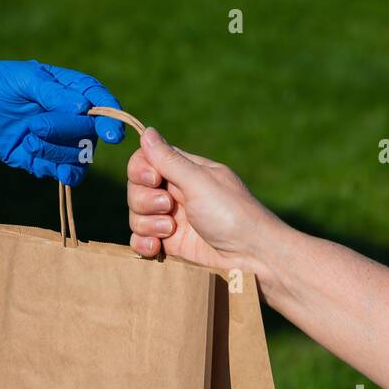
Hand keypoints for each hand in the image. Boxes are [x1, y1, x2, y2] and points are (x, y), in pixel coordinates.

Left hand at [0, 60, 123, 184]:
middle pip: (91, 132)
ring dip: (54, 151)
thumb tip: (82, 106)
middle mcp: (74, 117)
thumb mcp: (21, 79)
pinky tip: (36, 159)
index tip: (112, 134)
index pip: (101, 101)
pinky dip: (55, 170)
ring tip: (28, 140)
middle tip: (34, 125)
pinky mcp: (52, 162)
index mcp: (70, 90)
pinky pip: (68, 174)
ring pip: (81, 156)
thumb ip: (52, 92)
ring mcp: (65, 141)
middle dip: (65, 131)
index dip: (110, 117)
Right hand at [127, 127, 280, 271]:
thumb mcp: (200, 182)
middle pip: (136, 189)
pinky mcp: (172, 245)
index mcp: (186, 172)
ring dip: (147, 223)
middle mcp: (177, 193)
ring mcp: (173, 220)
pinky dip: (143, 243)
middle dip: (144, 200)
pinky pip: (142, 240)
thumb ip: (170, 160)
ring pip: (137, 215)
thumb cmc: (231, 214)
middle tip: (169, 208)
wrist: (251, 257)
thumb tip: (147, 131)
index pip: (146, 160)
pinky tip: (156, 248)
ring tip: (171, 231)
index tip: (153, 179)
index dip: (141, 169)